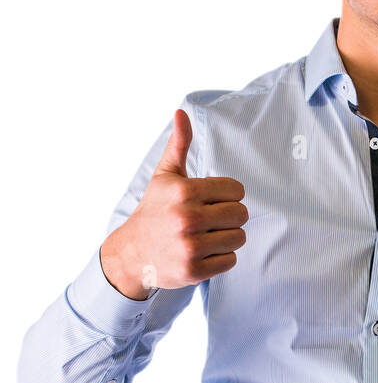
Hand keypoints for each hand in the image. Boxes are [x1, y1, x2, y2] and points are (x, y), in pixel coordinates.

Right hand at [100, 109, 248, 298]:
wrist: (132, 253)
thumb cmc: (154, 210)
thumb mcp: (164, 176)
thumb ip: (179, 145)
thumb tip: (181, 112)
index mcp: (184, 191)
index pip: (236, 191)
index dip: (228, 195)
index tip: (211, 201)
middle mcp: (187, 218)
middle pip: (241, 215)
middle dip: (230, 217)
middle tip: (210, 220)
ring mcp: (190, 246)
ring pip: (239, 238)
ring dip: (227, 238)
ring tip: (206, 236)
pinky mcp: (194, 271)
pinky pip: (230, 260)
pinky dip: (221, 258)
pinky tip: (203, 253)